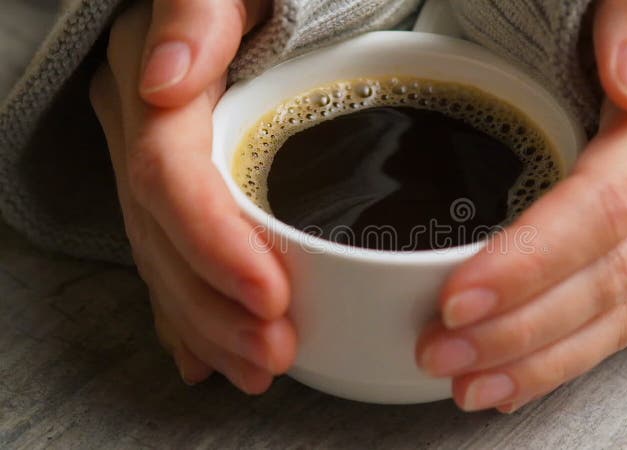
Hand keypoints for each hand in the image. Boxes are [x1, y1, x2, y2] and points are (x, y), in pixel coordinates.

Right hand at [90, 0, 294, 393]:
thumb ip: (195, 16)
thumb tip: (165, 79)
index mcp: (153, 84)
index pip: (168, 178)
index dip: (213, 244)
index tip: (269, 294)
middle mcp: (141, 131)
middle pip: (162, 236)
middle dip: (216, 308)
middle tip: (275, 354)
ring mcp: (149, 163)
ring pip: (162, 259)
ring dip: (207, 326)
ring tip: (257, 368)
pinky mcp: (169, 187)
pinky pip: (166, 257)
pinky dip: (187, 314)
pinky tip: (206, 355)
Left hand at [416, 3, 626, 411]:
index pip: (602, 207)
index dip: (530, 261)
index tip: (456, 297)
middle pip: (608, 274)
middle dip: (519, 326)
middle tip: (439, 350)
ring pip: (621, 311)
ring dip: (539, 358)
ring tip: (467, 383)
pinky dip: (568, 355)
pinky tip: (513, 378)